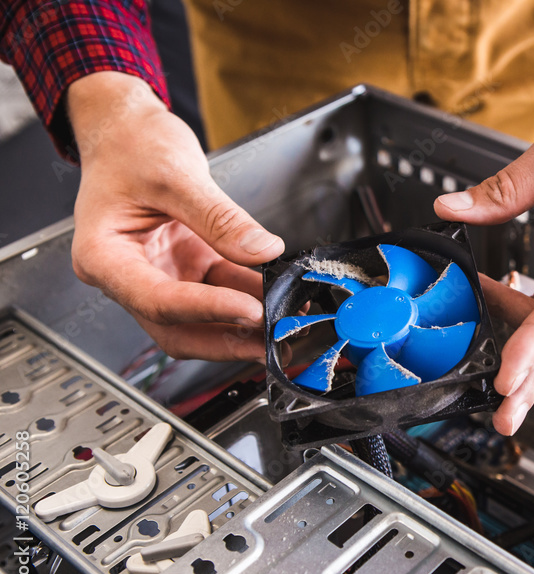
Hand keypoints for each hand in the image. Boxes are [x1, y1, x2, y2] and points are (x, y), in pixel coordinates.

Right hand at [68, 72, 284, 362]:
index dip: (207, 311)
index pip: (158, 300)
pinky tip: (278, 296)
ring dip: (243, 324)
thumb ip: (220, 218)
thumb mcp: (175, 174)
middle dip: (226, 339)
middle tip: (272, 340)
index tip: (250, 311)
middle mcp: (128, 275)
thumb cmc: (130, 144)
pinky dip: (248, 296)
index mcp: (104, 257)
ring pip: (201, 319)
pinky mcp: (185, 267)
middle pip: (177, 328)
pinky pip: (220, 291)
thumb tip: (262, 250)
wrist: (126, 127)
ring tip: (284, 319)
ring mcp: (159, 274)